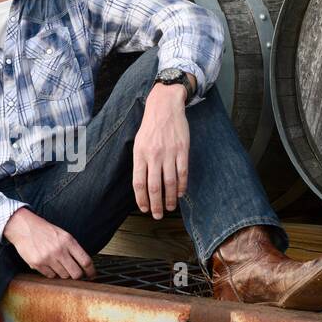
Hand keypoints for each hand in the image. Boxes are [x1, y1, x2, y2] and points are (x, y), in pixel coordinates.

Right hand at [2, 207, 95, 279]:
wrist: (23, 227)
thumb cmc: (45, 231)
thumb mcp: (63, 235)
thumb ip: (73, 248)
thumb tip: (83, 265)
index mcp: (68, 241)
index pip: (86, 261)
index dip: (91, 271)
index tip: (92, 276)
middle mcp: (59, 250)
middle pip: (76, 273)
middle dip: (77, 276)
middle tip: (74, 273)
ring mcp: (48, 258)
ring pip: (63, 276)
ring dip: (62, 273)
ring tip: (56, 263)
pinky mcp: (37, 264)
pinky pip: (50, 276)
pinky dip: (51, 272)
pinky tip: (47, 263)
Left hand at [133, 82, 189, 217]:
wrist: (165, 106)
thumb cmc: (150, 126)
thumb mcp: (138, 142)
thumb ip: (140, 162)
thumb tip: (142, 184)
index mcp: (140, 154)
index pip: (139, 182)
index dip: (141, 199)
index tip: (144, 209)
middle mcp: (153, 155)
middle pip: (154, 186)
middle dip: (155, 204)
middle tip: (157, 215)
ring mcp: (169, 153)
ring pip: (169, 182)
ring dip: (169, 199)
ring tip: (169, 208)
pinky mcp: (182, 150)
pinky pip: (182, 173)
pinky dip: (181, 186)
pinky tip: (179, 194)